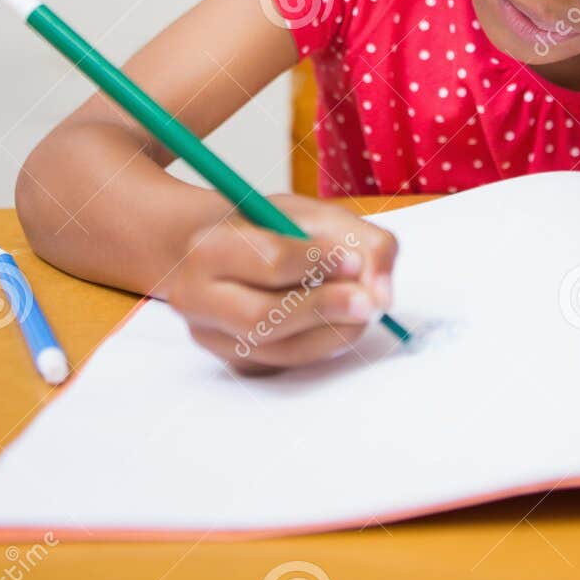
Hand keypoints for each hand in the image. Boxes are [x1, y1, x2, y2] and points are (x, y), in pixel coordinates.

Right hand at [159, 194, 398, 372]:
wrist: (226, 250)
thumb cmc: (271, 228)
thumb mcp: (315, 214)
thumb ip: (361, 240)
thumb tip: (382, 294)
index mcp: (209, 245)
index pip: (267, 260)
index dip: (318, 262)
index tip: (354, 260)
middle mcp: (196, 296)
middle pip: (262, 317)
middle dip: (323, 309)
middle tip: (366, 301)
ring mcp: (211, 336)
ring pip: (276, 349)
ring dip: (330, 333)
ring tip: (361, 311)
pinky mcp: (233, 361)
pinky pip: (283, 364)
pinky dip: (320, 346)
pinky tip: (337, 324)